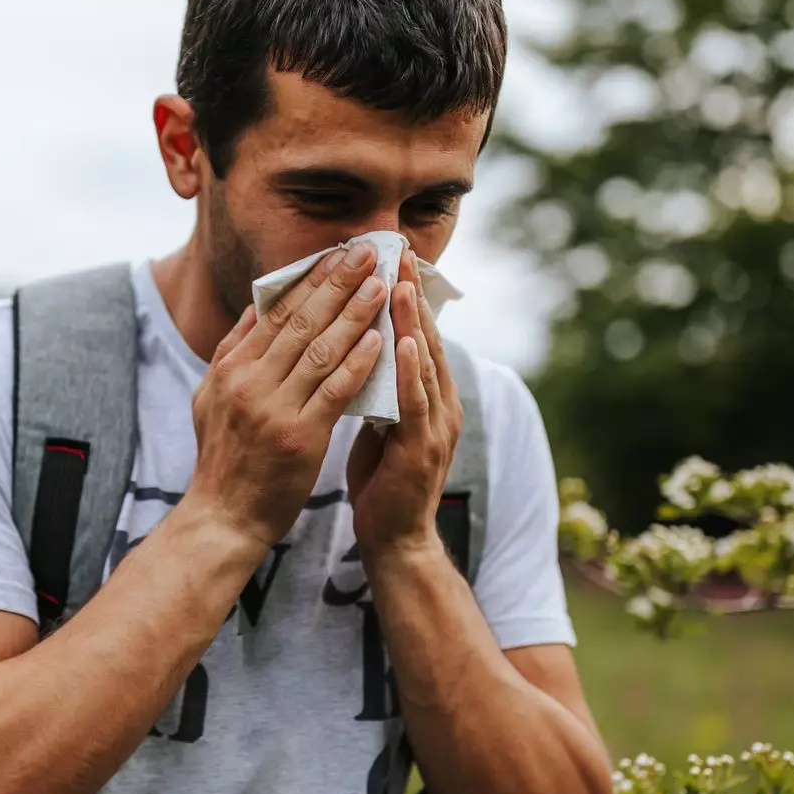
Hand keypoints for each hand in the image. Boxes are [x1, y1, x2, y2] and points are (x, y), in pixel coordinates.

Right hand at [185, 242, 387, 547]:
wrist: (223, 517)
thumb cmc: (222, 458)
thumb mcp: (208, 397)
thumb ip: (231, 351)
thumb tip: (253, 308)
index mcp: (231, 369)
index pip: (277, 313)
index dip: (310, 279)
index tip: (337, 253)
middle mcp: (250, 383)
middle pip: (302, 322)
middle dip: (338, 283)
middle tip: (367, 252)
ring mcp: (274, 410)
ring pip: (322, 350)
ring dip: (355, 313)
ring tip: (382, 285)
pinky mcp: (300, 437)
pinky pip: (335, 391)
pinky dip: (358, 363)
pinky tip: (379, 339)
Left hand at [348, 246, 461, 565]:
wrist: (394, 541)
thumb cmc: (381, 480)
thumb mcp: (378, 422)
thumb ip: (378, 386)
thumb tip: (354, 347)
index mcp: (428, 395)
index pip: (416, 334)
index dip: (405, 296)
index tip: (390, 256)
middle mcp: (440, 405)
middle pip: (426, 338)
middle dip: (411, 294)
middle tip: (398, 252)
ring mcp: (436, 427)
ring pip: (424, 364)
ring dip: (414, 322)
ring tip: (400, 282)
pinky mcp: (423, 451)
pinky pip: (416, 404)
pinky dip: (411, 371)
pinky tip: (405, 342)